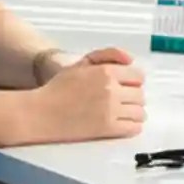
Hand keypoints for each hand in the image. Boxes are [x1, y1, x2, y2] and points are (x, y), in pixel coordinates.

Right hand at [28, 49, 145, 142]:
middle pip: (140, 95)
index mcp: (106, 72)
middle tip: (123, 100)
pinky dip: (132, 126)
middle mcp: (111, 90)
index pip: (138, 76)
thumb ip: (108, 55)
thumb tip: (130, 59)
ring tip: (123, 113)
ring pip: (140, 112)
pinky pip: (134, 128)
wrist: (42, 112)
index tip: (126, 85)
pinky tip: (123, 124)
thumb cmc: (59, 88)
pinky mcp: (107, 128)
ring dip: (134, 112)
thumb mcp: (82, 63)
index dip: (133, 81)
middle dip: (133, 97)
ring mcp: (110, 110)